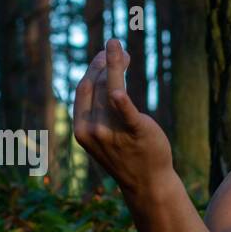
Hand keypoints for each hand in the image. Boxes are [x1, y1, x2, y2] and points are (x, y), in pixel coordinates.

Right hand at [73, 38, 172, 194]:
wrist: (148, 183)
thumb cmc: (129, 155)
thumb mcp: (108, 132)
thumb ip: (103, 110)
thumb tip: (106, 81)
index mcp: (81, 129)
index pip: (84, 89)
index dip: (93, 69)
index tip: (104, 55)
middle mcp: (93, 129)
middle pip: (96, 86)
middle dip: (105, 63)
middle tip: (116, 48)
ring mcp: (112, 132)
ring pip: (111, 89)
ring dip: (116, 65)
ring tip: (122, 50)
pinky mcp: (135, 132)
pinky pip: (126, 112)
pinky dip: (121, 100)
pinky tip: (118, 90)